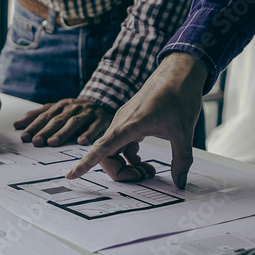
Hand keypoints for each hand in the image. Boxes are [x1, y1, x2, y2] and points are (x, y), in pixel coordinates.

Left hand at [14, 98, 112, 146]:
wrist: (103, 105)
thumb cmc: (76, 111)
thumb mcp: (57, 110)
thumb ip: (38, 116)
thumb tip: (17, 124)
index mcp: (61, 105)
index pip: (45, 116)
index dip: (34, 126)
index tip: (25, 137)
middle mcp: (73, 107)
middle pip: (58, 120)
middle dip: (46, 131)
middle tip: (36, 142)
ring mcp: (88, 113)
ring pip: (74, 122)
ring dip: (63, 132)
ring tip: (53, 142)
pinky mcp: (101, 119)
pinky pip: (94, 127)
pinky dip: (88, 133)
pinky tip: (81, 141)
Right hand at [66, 53, 208, 188]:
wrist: (179, 72)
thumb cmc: (179, 96)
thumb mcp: (184, 132)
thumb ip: (182, 160)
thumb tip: (180, 183)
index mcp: (129, 126)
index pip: (100, 149)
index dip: (84, 164)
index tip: (70, 175)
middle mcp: (121, 123)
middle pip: (105, 155)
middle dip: (120, 172)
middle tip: (143, 177)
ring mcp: (124, 121)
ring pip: (114, 150)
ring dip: (127, 165)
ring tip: (148, 172)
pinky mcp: (131, 120)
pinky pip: (121, 143)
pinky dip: (130, 156)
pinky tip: (144, 160)